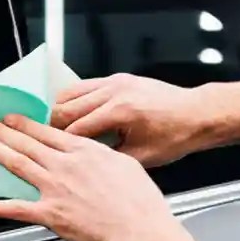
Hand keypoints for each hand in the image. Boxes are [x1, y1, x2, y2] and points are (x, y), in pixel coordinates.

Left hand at [0, 113, 188, 240]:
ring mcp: (54, 188)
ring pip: (16, 163)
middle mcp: (65, 165)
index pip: (48, 132)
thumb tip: (95, 156)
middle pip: (26, 141)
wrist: (139, 231)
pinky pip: (13, 209)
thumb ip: (103, 158)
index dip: (25, 123)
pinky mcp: (49, 214)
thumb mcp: (126, 166)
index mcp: (85, 151)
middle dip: (1, 128)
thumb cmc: (140, 204)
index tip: (11, 116)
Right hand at [51, 74, 211, 167]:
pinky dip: (72, 100)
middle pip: (66, 107)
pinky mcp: (118, 78)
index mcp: (120, 112)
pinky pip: (84, 87)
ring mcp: (115, 82)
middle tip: (40, 141)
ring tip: (51, 127)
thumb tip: (83, 162)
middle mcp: (115, 91)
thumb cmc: (176, 137)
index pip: (75, 128)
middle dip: (51, 125)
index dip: (58, 144)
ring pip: (70, 93)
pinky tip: (69, 114)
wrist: (198, 114)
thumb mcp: (141, 157)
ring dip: (58, 110)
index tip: (47, 154)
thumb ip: (109, 157)